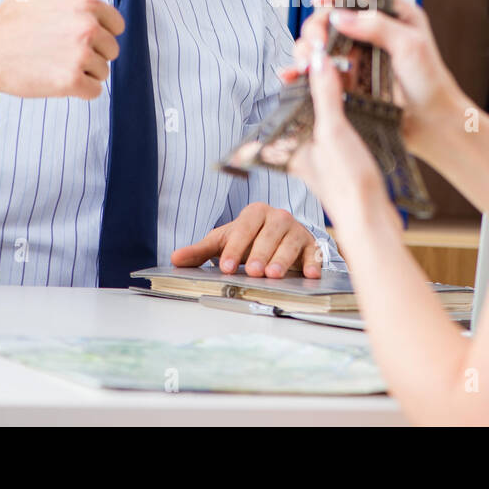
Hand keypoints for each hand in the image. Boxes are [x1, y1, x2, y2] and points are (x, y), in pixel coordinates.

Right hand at [0, 0, 125, 105]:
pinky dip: (77, 90)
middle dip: (89, 52)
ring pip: (103, 71)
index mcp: (87, 4)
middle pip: (111, 49)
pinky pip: (94, 91)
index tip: (67, 30)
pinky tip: (53, 77)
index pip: (116, 25)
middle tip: (57, 47)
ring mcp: (81, 56)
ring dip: (82, 71)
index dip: (95, 30)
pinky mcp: (72, 82)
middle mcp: (89, 28)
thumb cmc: (11, 14)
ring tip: (53, 61)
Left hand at [171, 202, 324, 277]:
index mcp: (255, 212)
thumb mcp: (224, 242)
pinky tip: (310, 275)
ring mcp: (296, 230)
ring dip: (282, 259)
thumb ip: (200, 250)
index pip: (244, 228)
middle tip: (252, 272)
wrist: (280, 236)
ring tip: (273, 275)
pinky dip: (314, 263)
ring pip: (290, 243)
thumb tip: (174, 259)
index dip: (235, 247)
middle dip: (260, 253)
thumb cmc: (249, 239)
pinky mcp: (311, 245)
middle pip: (269, 234)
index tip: (225, 267)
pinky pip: (313, 253)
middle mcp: (278, 217)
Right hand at [280, 0, 465, 158]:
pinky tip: (293, 75)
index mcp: (391, 14)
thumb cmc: (430, 82)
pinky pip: (319, 68)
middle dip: (317, 26)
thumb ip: (376, 26)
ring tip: (309, 63)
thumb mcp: (410, 46)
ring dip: (307, 48)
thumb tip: (340, 15)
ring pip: (320, 42)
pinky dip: (303, 70)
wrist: (432, 123)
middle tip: (318, 44)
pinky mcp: (347, 77)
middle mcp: (370, 31)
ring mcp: (357, 55)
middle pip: (331, 16)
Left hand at [286, 41, 395, 234]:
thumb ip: (323, 94)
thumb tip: (317, 60)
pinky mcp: (343, 159)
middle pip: (306, 104)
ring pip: (324, 114)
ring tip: (345, 74)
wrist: (372, 220)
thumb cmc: (346, 184)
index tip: (310, 55)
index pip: (288, 99)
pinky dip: (348, 111)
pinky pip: (341, 126)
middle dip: (316, 82)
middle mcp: (303, 147)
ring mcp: (323, 154)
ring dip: (333, 95)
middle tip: (327, 58)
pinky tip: (360, 103)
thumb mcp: (332, 130)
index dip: (298, 75)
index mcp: (291, 141)